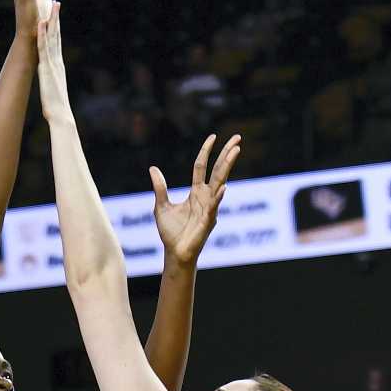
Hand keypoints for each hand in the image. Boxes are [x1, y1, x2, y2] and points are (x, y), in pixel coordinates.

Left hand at [35, 0, 68, 122]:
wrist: (60, 115)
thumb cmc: (56, 107)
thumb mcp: (53, 90)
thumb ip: (51, 82)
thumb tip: (50, 81)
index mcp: (58, 66)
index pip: (57, 43)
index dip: (57, 29)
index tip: (56, 17)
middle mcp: (57, 61)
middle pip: (57, 36)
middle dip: (56, 19)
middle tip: (56, 3)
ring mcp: (52, 63)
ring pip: (52, 38)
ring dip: (52, 21)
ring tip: (52, 5)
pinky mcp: (47, 67)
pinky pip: (44, 47)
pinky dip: (43, 34)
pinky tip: (41, 23)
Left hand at [149, 133, 241, 265]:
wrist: (174, 253)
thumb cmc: (171, 232)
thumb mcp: (161, 206)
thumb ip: (160, 187)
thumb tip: (153, 168)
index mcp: (196, 192)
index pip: (202, 166)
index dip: (206, 151)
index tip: (213, 136)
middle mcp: (205, 197)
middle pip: (218, 170)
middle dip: (227, 153)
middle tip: (238, 137)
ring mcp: (209, 208)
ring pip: (220, 183)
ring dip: (228, 166)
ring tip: (235, 151)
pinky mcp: (208, 221)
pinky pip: (213, 207)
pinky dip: (218, 197)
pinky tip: (223, 187)